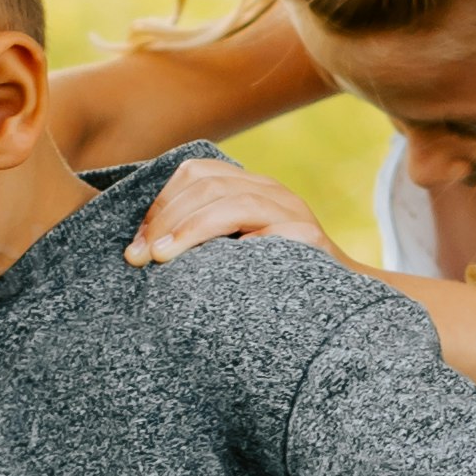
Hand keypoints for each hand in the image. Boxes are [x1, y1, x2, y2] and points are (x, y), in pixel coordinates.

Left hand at [128, 155, 334, 265]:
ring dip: (188, 229)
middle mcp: (270, 189)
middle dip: (165, 219)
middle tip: (141, 257)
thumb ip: (201, 240)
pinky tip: (212, 266)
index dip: (161, 204)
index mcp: (249, 186)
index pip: (196, 173)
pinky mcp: (306, 234)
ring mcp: (290, 208)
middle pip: (205, 184)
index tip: (137, 245)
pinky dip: (231, 243)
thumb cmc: (273, 281)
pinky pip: (263, 229)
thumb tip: (141, 250)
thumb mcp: (232, 252)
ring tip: (162, 258)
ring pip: (229, 201)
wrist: (338, 302)